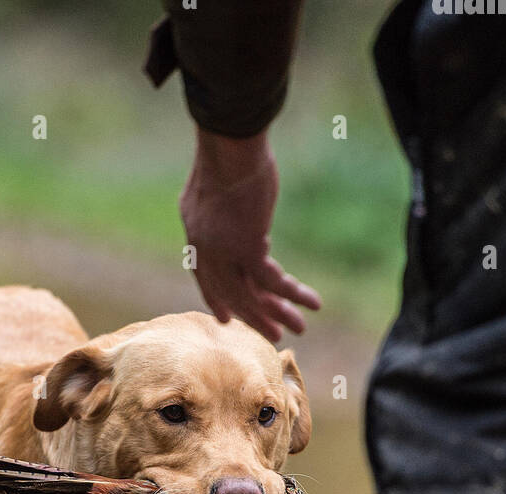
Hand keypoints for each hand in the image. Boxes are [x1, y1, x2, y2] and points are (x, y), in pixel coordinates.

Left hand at [178, 127, 320, 341]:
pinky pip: (271, 281)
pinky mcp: (247, 247)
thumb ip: (222, 211)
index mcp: (194, 233)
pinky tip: (311, 302)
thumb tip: (243, 224)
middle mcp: (205, 248)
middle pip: (230, 293)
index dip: (217, 298)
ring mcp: (223, 251)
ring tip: (298, 329)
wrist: (229, 146)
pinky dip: (292, 293)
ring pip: (251, 294)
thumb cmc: (226, 154)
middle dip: (254, 315)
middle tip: (273, 334)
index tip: (227, 317)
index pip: (204, 276)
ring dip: (277, 313)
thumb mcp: (215, 186)